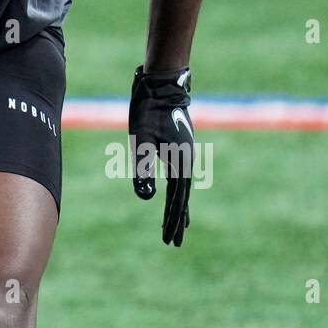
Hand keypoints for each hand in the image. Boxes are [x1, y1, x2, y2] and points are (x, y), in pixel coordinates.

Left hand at [128, 65, 193, 245]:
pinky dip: (179, 191)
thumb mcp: (140, 140)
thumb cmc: (148, 112)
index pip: (177, 200)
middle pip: (183, 199)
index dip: (173, 221)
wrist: (161, 85)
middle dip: (178, 221)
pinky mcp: (179, 147)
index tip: (170, 240)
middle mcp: (186, 161)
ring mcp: (184, 154)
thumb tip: (146, 199)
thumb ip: (143, 168)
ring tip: (180, 226)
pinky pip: (181, 176)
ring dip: (180, 208)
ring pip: (183, 188)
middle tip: (174, 243)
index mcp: (180, 163)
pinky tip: (177, 195)